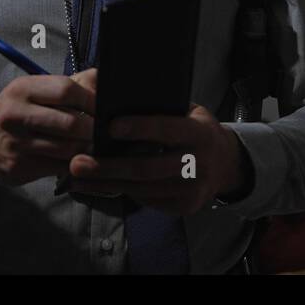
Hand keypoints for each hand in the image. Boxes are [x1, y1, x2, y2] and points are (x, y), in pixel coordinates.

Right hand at [0, 69, 96, 186]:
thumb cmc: (18, 111)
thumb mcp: (35, 90)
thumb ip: (70, 83)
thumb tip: (103, 81)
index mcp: (22, 89)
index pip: (66, 89)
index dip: (91, 99)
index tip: (103, 107)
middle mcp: (15, 114)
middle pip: (70, 123)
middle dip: (93, 128)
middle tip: (103, 131)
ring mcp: (16, 144)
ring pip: (68, 149)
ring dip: (87, 148)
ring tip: (94, 144)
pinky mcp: (19, 167)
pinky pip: (60, 167)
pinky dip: (75, 164)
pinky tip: (79, 159)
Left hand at [66, 104, 247, 215]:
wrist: (226, 164)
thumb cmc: (197, 131)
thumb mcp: (190, 113)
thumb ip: (163, 109)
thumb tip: (121, 98)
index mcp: (200, 133)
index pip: (167, 129)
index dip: (139, 128)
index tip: (109, 126)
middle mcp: (198, 163)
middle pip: (147, 168)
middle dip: (109, 166)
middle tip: (78, 162)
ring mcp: (192, 188)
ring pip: (143, 188)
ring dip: (107, 183)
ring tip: (79, 176)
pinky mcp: (184, 206)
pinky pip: (147, 199)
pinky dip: (121, 191)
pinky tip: (99, 185)